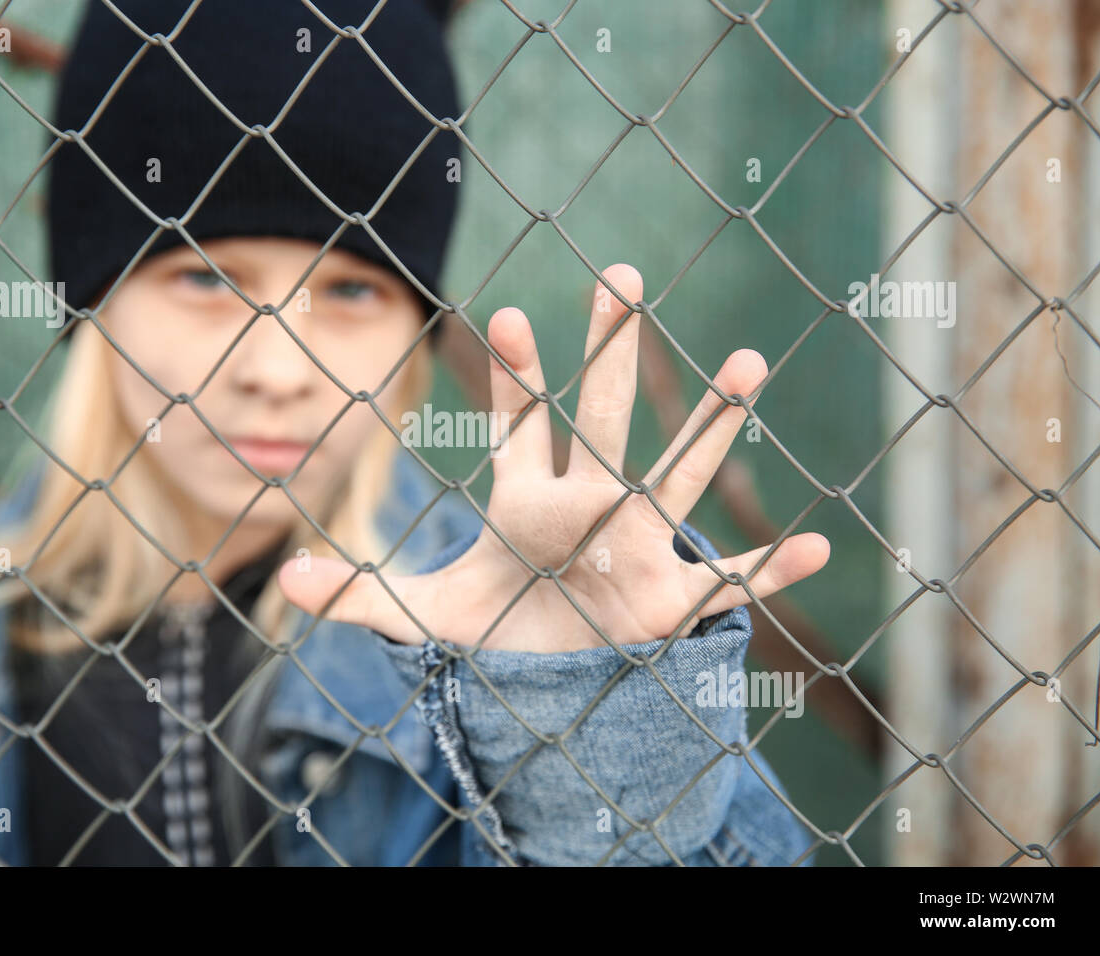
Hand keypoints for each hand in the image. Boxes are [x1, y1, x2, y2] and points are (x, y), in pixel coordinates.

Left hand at [278, 264, 829, 651]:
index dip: (517, 378)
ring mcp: (637, 543)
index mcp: (527, 500)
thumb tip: (281, 581)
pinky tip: (818, 545)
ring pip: (681, 471)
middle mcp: (589, 503)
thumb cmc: (495, 631)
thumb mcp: (419, 618)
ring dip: (713, 422)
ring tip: (748, 361)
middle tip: (621, 275)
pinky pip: (732, 581)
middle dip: (612, 351)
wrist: (552, 676)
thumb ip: (356, 596)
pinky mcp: (673, 598)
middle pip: (604, 416)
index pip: (521, 425)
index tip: (512, 319)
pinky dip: (774, 570)